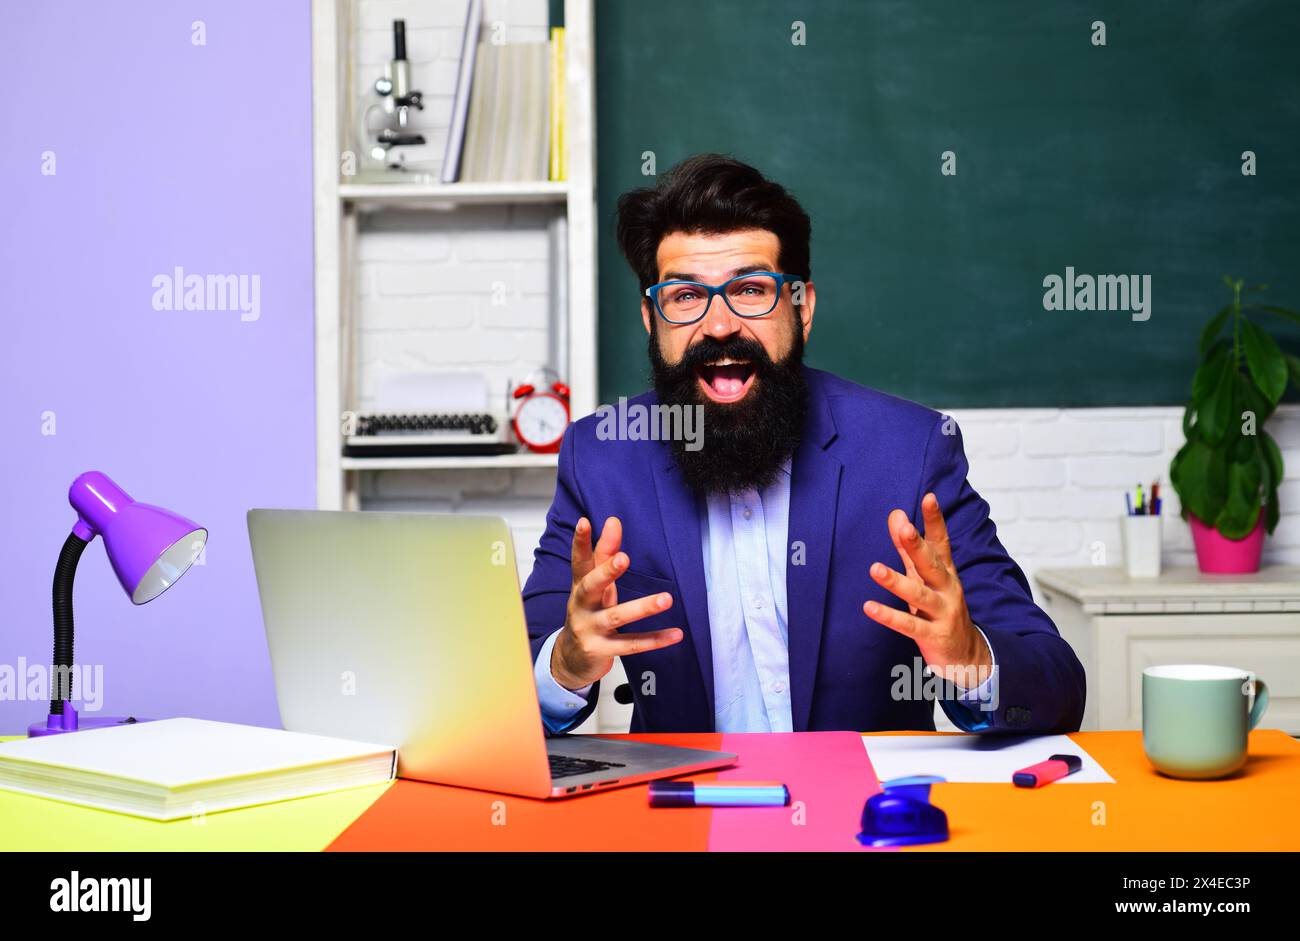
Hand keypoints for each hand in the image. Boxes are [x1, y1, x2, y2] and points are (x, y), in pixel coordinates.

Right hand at [551, 516, 683, 689]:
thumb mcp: (594, 584)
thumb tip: (613, 521)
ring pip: (617, 617)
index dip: (580, 542)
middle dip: (607, 572)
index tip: (584, 522)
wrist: (570, 659)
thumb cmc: (587, 613)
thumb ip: (604, 554)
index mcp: (580, 586)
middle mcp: (581, 606)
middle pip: (591, 586)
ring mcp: (590, 629)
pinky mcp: (602, 650)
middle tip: (624, 557)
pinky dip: (654, 640)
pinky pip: (631, 645)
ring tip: (666, 599)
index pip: (579, 561)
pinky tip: (675, 634)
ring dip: (642, 607)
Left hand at [863, 493, 991, 687]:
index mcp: (945, 572)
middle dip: (918, 545)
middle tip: (905, 526)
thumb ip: (908, 548)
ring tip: (874, 569)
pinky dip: (889, 616)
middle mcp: (947, 588)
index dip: (935, 520)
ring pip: (919, 594)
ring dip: (896, 582)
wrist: (965, 654)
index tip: (930, 497)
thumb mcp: (924, 576)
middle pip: (932, 564)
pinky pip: (909, 625)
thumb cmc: (940, 607)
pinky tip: (869, 607)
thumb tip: (896, 515)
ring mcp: (942, 612)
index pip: (941, 542)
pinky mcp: (933, 635)